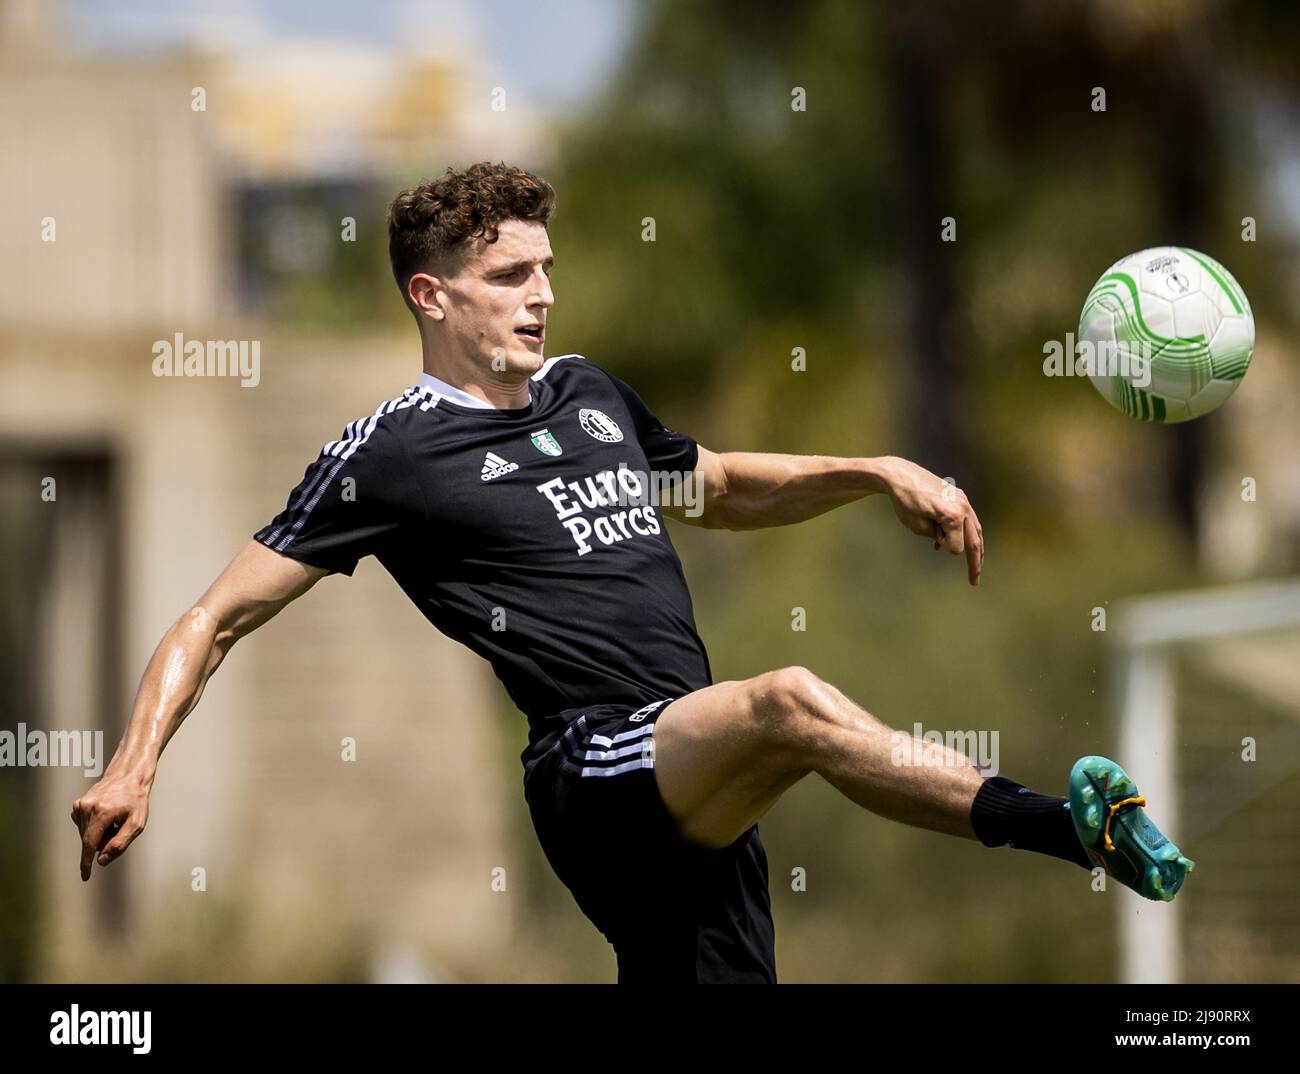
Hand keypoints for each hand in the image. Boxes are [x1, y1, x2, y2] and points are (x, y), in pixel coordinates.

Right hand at [71, 773, 150, 880]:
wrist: (128, 777)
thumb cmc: (135, 799)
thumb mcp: (136, 823)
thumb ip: (120, 844)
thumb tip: (101, 860)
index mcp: (101, 812)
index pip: (90, 844)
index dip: (86, 862)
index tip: (85, 876)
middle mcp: (87, 807)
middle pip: (89, 840)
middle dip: (103, 842)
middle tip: (118, 829)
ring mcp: (80, 805)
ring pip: (85, 834)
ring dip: (99, 834)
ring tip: (113, 820)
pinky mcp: (77, 805)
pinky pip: (83, 826)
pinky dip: (93, 827)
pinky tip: (105, 817)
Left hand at [880, 457, 983, 585]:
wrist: (901, 475)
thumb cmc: (905, 501)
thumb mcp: (915, 525)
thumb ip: (933, 536)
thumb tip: (944, 541)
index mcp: (952, 515)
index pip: (957, 546)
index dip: (946, 547)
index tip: (935, 544)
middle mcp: (962, 507)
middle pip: (975, 541)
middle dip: (975, 563)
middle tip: (974, 581)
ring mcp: (962, 500)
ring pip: (976, 530)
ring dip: (976, 549)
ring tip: (976, 566)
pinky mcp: (959, 497)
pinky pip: (968, 520)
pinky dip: (966, 533)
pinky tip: (958, 544)